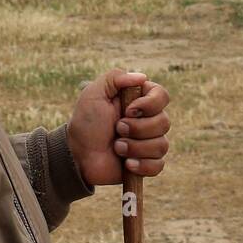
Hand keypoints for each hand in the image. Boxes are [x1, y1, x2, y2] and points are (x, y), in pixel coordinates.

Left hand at [67, 69, 170, 186]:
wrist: (78, 154)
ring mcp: (149, 143)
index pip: (162, 96)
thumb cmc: (86, 122)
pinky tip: (127, 163)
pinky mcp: (147, 163)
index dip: (150, 104)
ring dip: (135, 147)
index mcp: (139, 100)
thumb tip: (142, 77)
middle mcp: (148, 120)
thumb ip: (115, 77)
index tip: (129, 110)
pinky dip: (142, 165)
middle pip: (164, 122)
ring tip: (116, 147)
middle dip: (137, 129)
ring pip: (161, 145)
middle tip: (117, 129)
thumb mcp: (94, 93)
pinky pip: (158, 165)